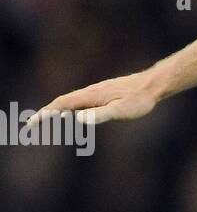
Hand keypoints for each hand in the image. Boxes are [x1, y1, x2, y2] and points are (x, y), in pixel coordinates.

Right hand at [26, 70, 161, 128]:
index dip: (45, 114)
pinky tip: (71, 115)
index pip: (61, 104)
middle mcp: (90, 92)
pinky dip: (68, 109)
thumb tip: (77, 119)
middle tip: (31, 126)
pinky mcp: (102, 94)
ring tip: (44, 120)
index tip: (32, 123)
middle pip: (61, 102)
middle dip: (44, 113)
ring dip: (55, 111)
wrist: (151, 85)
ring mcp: (95, 93)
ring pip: (70, 102)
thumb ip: (100, 115)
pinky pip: (79, 102)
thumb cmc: (138, 100)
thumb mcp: (120, 111)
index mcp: (90, 96)